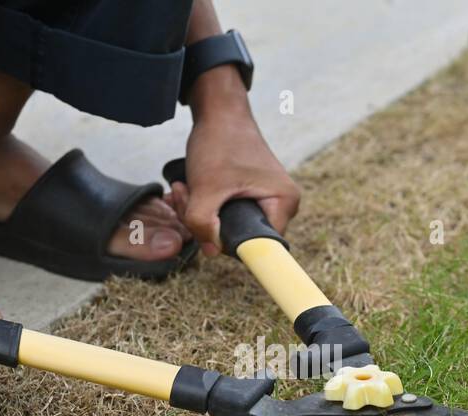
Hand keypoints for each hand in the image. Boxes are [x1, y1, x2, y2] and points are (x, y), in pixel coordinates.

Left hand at [171, 106, 300, 255]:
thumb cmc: (220, 142)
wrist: (219, 112)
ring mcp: (267, 201)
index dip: (226, 243)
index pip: (257, 246)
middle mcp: (282, 205)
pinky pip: (225, 215)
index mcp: (284, 203)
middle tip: (185, 197)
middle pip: (240, 237)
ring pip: (227, 226)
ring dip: (198, 214)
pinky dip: (203, 206)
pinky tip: (188, 190)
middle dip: (204, 224)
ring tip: (183, 189)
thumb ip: (202, 224)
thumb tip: (211, 252)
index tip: (203, 223)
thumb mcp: (206, 187)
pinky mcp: (252, 197)